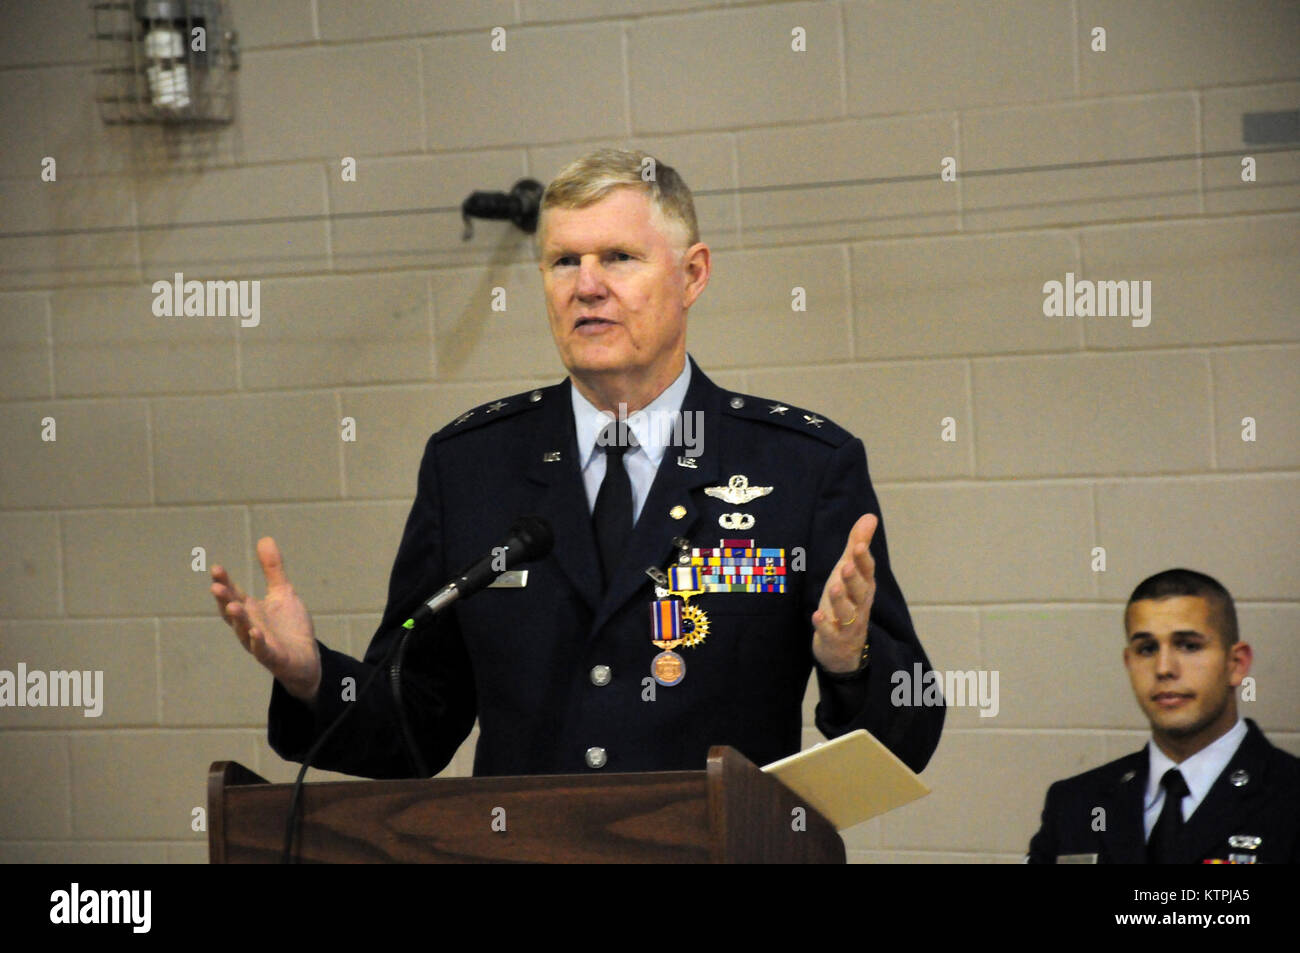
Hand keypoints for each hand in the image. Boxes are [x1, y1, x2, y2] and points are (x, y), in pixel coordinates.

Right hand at [211, 537, 321, 703]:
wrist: (306, 659)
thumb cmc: (289, 627)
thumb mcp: (283, 593)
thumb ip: (272, 569)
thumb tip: (265, 539)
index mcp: (250, 611)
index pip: (233, 594)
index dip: (224, 582)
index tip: (216, 568)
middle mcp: (249, 626)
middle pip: (232, 612)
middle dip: (224, 599)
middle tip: (216, 586)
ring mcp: (260, 643)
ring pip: (243, 631)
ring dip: (238, 619)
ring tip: (233, 605)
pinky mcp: (274, 657)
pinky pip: (263, 651)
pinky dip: (258, 642)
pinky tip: (255, 632)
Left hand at [811, 514, 876, 673]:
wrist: (844, 646)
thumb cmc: (848, 600)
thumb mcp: (850, 571)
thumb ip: (858, 545)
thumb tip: (870, 516)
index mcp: (864, 586)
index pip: (867, 571)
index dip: (864, 559)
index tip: (860, 545)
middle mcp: (859, 604)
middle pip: (860, 591)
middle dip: (854, 579)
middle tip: (846, 565)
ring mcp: (848, 623)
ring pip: (847, 612)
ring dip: (841, 600)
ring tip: (834, 587)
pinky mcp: (835, 639)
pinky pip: (831, 633)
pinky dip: (824, 625)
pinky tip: (817, 616)